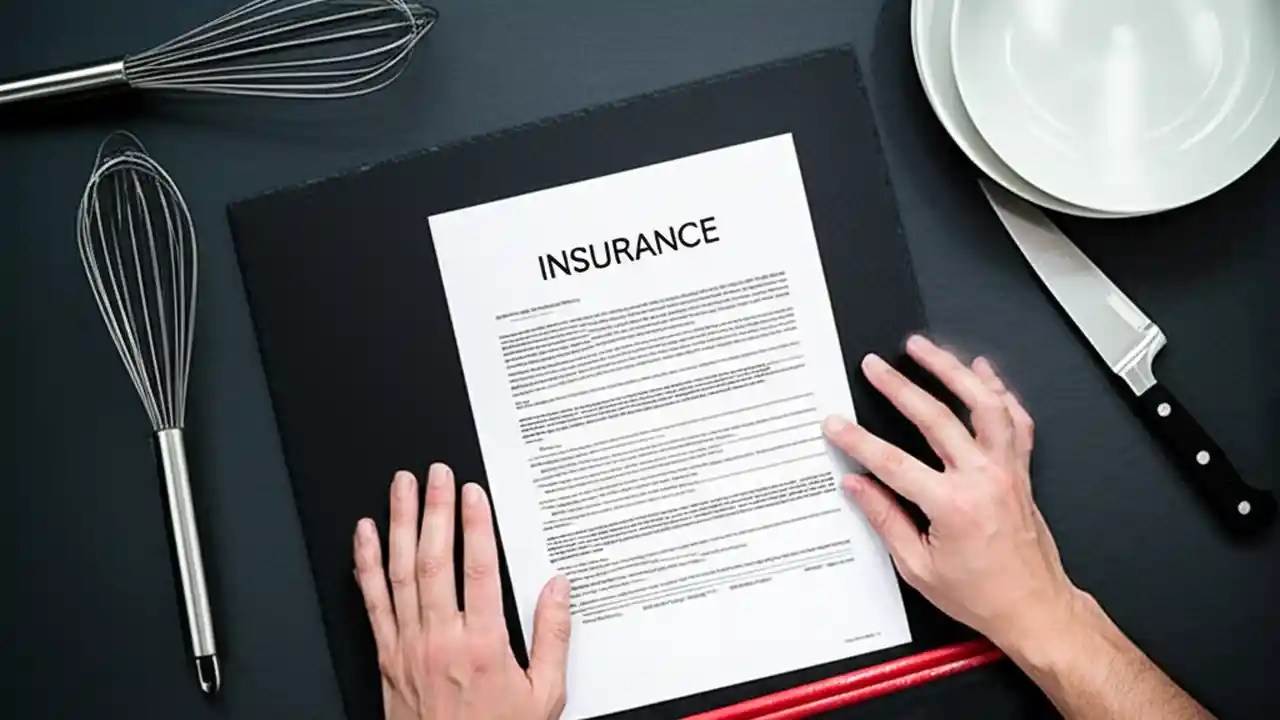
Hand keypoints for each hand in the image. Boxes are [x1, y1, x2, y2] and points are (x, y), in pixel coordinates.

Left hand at [353, 464, 570, 719]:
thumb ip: (553, 637)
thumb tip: (560, 589)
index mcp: (483, 645)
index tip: (473, 493)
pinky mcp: (387, 657)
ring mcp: (408, 646)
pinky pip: (372, 602)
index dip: (475, 525)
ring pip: (400, 572)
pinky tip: (365, 536)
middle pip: (434, 560)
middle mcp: (441, 640)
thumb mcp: (544, 695)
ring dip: (399, 524)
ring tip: (401, 487)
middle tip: (436, 474)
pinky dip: (366, 565)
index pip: (477, 569)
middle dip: (434, 510)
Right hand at [824, 335, 1083, 650]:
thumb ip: (885, 519)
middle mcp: (983, 480)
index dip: (858, 441)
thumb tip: (857, 486)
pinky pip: (1016, 420)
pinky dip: (1000, 391)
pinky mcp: (1021, 470)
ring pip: (983, 404)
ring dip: (953, 370)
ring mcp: (1006, 470)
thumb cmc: (982, 595)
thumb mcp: (918, 567)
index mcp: (953, 507)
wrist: (1034, 608)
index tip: (836, 425)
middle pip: (936, 418)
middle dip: (899, 387)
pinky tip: (983, 372)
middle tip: (875, 366)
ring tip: (926, 349)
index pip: (893, 463)